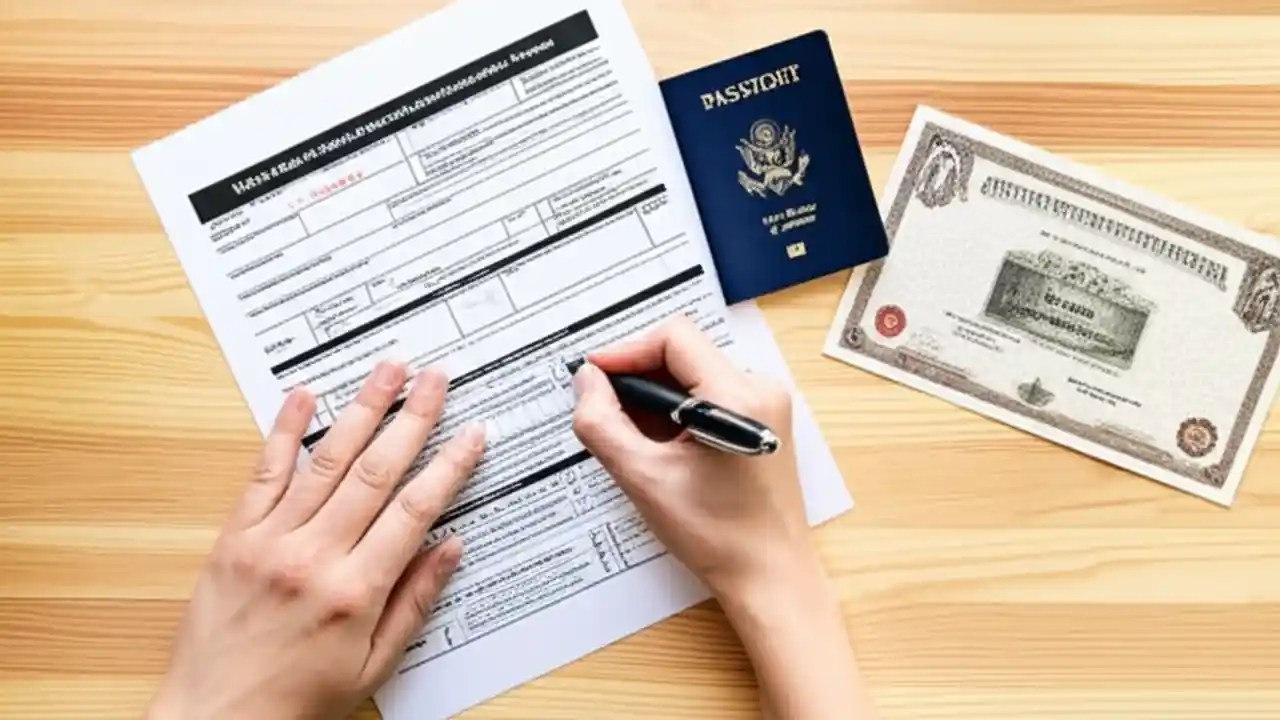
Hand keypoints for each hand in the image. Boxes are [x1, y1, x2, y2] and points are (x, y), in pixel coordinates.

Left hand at [150, 361, 484, 719]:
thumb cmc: (297, 701)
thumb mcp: (373, 666)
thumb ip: (414, 602)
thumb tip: (451, 548)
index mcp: (356, 592)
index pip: (415, 511)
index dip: (449, 466)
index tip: (473, 433)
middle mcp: (315, 557)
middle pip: (375, 472)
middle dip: (412, 419)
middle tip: (435, 378)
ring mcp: (271, 542)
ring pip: (326, 462)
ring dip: (362, 410)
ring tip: (387, 369)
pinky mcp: (235, 538)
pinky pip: (264, 474)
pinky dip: (286, 432)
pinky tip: (304, 397)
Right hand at [570, 316, 814, 600]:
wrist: (769, 576)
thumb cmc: (718, 536)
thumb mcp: (644, 479)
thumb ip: (603, 424)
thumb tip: (586, 381)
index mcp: (738, 395)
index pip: (673, 338)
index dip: (625, 351)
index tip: (592, 378)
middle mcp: (760, 389)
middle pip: (683, 353)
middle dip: (638, 378)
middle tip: (602, 410)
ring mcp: (766, 404)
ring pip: (694, 375)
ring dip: (656, 398)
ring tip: (630, 437)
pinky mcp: (762, 421)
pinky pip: (710, 395)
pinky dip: (677, 412)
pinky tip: (659, 447)